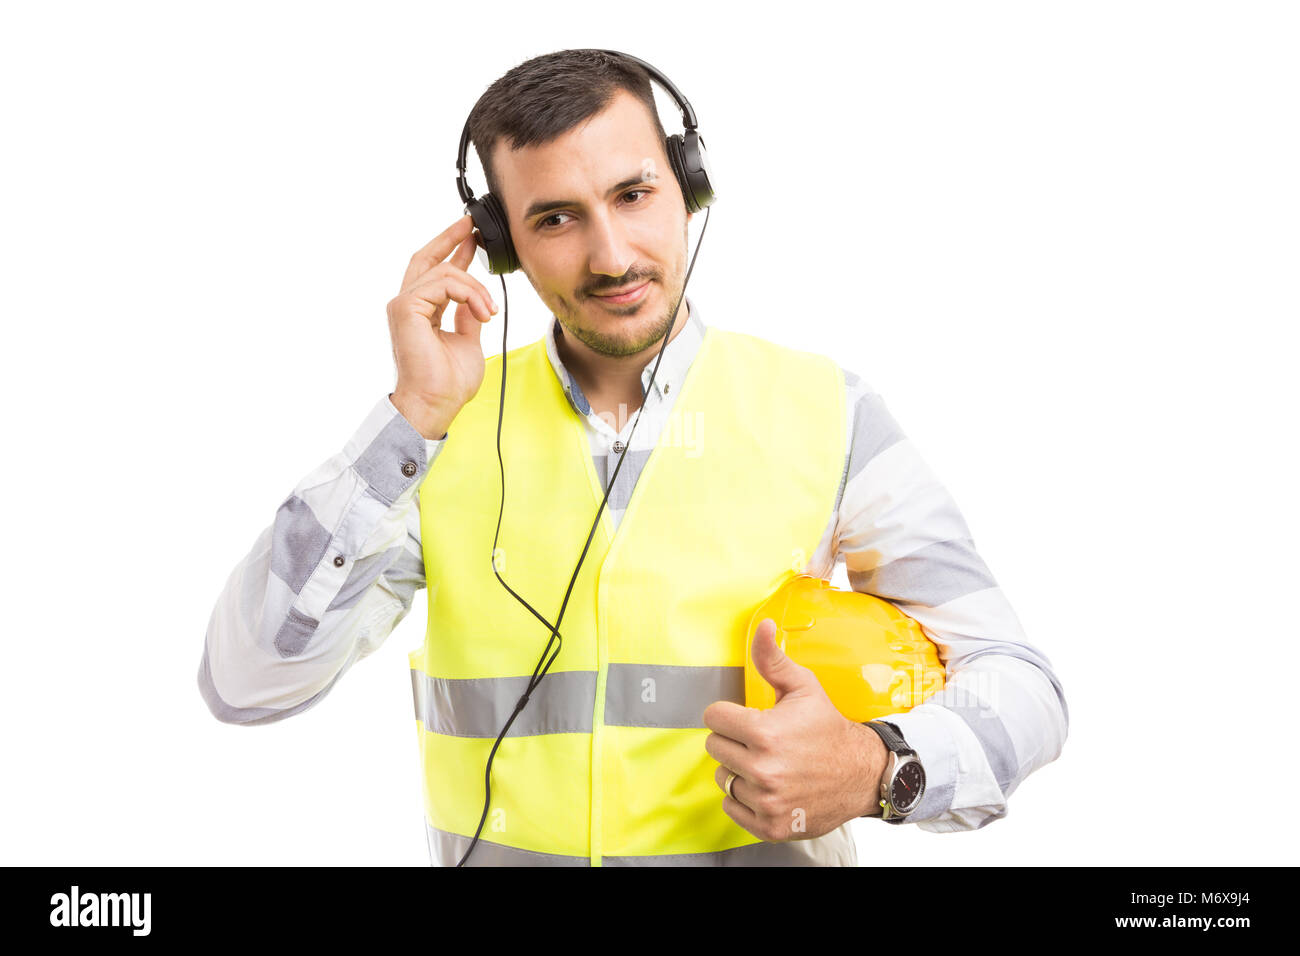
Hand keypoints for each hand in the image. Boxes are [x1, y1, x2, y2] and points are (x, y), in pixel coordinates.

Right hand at [387, 214, 498, 437]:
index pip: (435, 272)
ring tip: (488, 311)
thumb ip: (468, 316)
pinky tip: (480, 312)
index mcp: (422, 312)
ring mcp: (404, 305)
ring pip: (444, 272)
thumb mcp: (468, 341)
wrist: (436, 404)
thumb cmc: (448, 383)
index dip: (452, 250)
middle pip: (427, 258)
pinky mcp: (406, 309)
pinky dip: (467, 294)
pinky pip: (442, 284)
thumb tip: (475, 302)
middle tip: (472, 226)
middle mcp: (409, 305)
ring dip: (475, 288)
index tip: (470, 235)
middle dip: (450, 238)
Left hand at [703, 618, 888, 840]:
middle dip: (733, 740)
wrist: (862, 774)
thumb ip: (772, 660)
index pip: (714, 718)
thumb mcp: (804, 688)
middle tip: (761, 741)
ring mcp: (766, 801)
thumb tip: (762, 626)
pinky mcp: (769, 826)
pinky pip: (731, 807)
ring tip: (767, 764)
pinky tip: (767, 786)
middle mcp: (763, 769)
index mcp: (765, 732)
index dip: (730, 715)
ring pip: (723, 777)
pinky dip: (744, 798)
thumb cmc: (829, 730)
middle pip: (714, 747)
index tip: (747, 718)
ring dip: (739, 770)